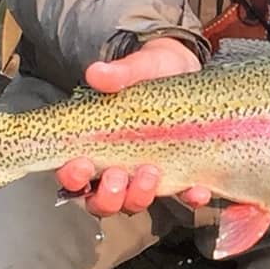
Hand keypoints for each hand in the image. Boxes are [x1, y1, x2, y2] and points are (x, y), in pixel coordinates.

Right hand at [56, 37, 211, 217]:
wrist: (187, 66)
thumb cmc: (153, 70)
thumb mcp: (138, 67)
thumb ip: (119, 73)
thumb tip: (97, 73)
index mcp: (99, 145)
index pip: (75, 175)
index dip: (73, 177)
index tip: (82, 164)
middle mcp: (120, 166)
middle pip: (103, 200)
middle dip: (107, 195)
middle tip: (117, 175)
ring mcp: (149, 173)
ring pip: (136, 202)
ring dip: (140, 196)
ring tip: (150, 173)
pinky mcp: (182, 172)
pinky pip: (184, 196)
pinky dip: (190, 197)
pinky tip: (196, 189)